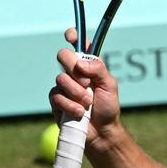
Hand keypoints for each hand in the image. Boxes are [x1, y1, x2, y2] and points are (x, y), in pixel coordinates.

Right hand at [48, 28, 121, 144]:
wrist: (101, 132)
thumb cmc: (108, 107)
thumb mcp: (109, 85)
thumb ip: (98, 69)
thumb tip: (81, 63)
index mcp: (89, 65)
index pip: (79, 45)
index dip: (73, 36)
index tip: (70, 35)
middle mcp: (75, 73)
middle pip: (63, 56)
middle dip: (73, 68)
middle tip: (86, 82)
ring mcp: (64, 86)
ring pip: (61, 78)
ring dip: (77, 93)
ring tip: (88, 103)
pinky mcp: (56, 100)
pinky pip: (56, 96)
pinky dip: (70, 105)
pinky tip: (79, 113)